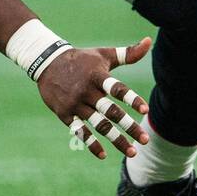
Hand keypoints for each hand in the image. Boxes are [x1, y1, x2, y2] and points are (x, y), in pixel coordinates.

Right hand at [36, 37, 151, 159]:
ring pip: (98, 125)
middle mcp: (86, 91)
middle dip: (128, 127)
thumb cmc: (82, 59)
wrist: (47, 62)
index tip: (145, 110)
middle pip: (110, 112)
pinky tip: (103, 155)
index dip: (131, 99)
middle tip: (145, 140)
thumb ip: (128, 53)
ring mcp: (75, 104)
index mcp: (97, 75)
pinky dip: (91, 143)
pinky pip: (79, 131)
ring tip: (131, 152)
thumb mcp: (103, 54)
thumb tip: (149, 41)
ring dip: (115, 140)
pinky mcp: (64, 114)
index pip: (117, 89)